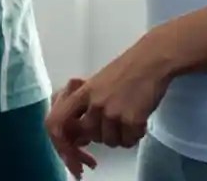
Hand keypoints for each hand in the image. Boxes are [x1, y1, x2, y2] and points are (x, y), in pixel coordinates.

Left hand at [45, 31, 177, 175]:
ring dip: (119, 135)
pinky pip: (128, 141)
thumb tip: (77, 135)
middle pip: (89, 136)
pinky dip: (135, 135)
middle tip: (114, 122)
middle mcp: (93, 103)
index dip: (60, 140)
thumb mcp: (94, 84)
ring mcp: (112, 112)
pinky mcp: (131, 120)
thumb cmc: (124, 71)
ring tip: (127, 116)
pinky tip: (138, 119)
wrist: (150, 61)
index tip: (72, 145)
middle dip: (101, 134)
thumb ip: (82, 106)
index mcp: (81, 93)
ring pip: (109, 142)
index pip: (55, 121)